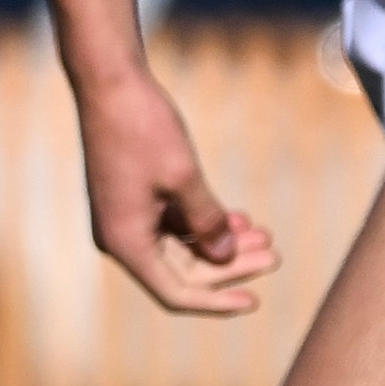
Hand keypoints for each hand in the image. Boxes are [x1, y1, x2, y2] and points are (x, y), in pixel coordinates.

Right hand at [76, 70, 279, 315]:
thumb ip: (208, 221)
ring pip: (182, 247)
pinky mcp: (134, 199)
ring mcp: (127, 218)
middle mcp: (122, 237)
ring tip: (265, 235)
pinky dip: (205, 223)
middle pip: (183, 271)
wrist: (109, 84)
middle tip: (275, 256)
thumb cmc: (143, 128)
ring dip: (222, 243)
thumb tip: (226, 257)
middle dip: (230, 265)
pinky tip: (239, 219)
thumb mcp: (184, 177)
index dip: (217, 302)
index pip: (176, 292)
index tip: (256, 301)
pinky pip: (173, 225)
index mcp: (126, 241)